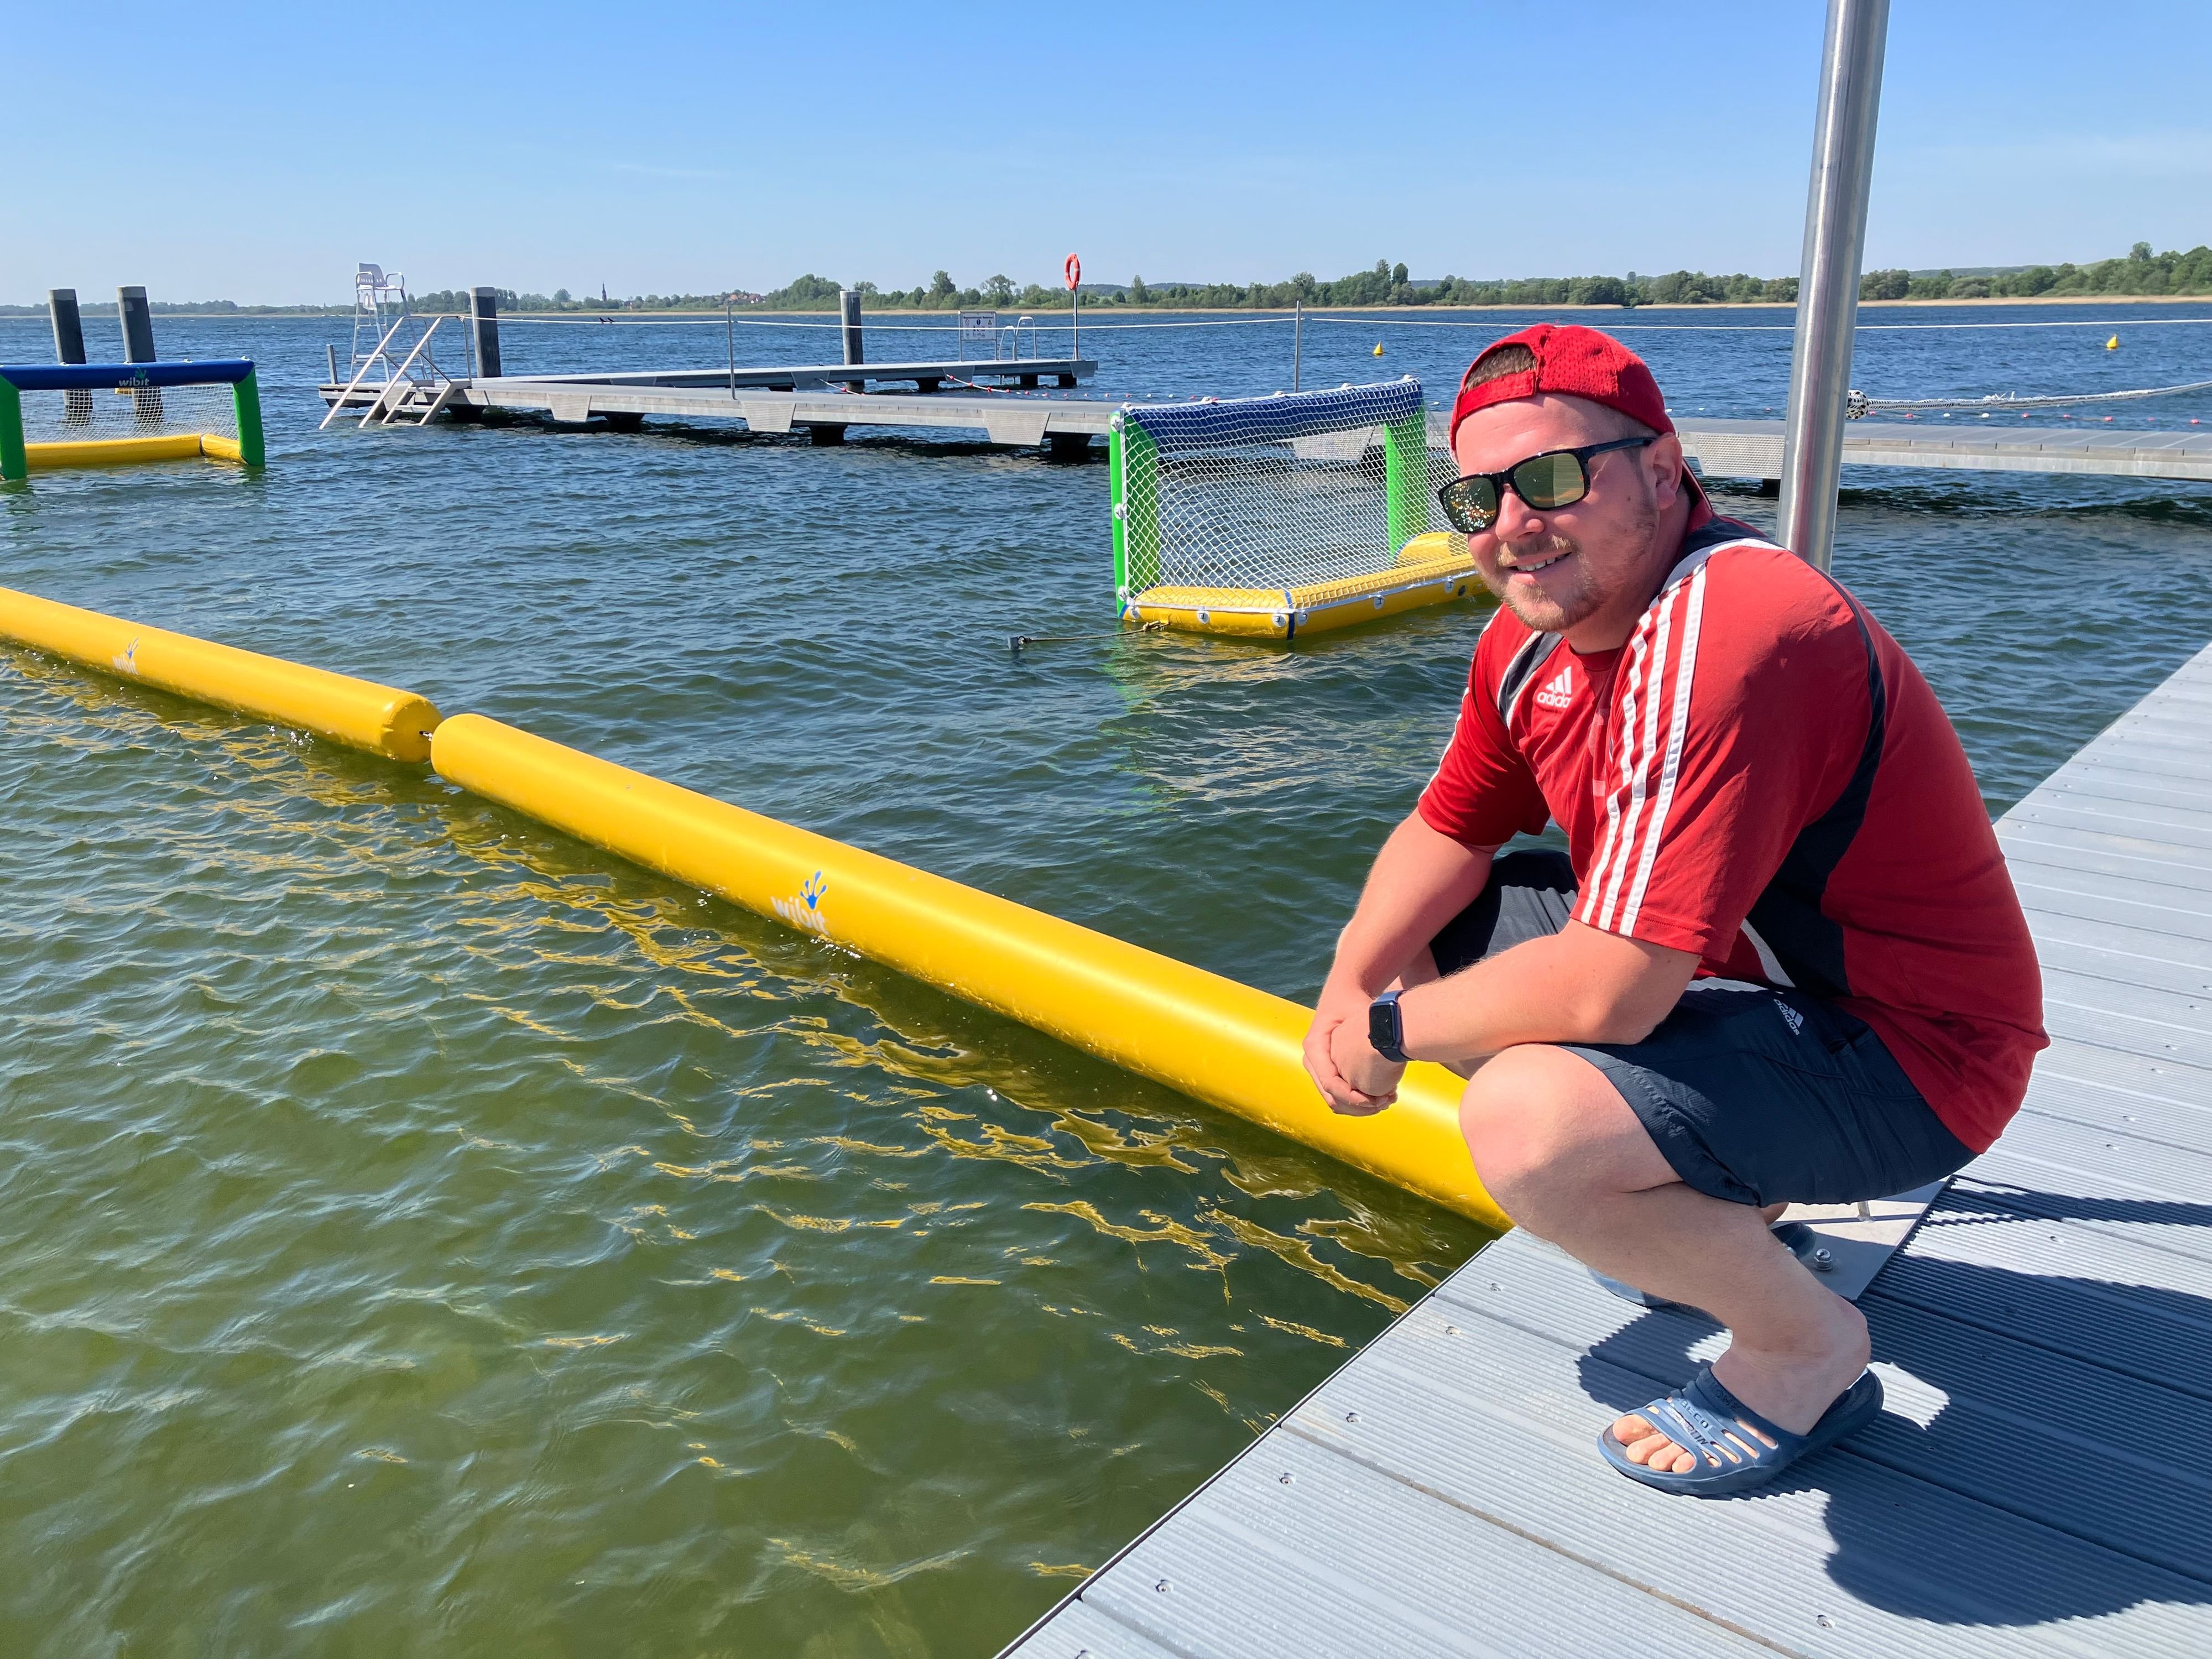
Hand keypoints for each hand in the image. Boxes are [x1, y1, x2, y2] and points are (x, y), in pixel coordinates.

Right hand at [1303, 980, 1402, 1115]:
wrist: (1343, 995)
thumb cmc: (1353, 1002)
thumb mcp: (1360, 1013)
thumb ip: (1366, 1032)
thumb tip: (1378, 1054)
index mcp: (1315, 1046)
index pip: (1330, 1083)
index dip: (1353, 1097)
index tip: (1377, 1101)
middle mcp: (1312, 1060)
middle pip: (1331, 1097)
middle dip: (1359, 1107)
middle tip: (1386, 1103)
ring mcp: (1318, 1068)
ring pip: (1335, 1102)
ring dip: (1360, 1108)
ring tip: (1386, 1101)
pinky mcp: (1327, 1072)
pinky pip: (1339, 1096)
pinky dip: (1357, 1102)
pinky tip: (1379, 1097)